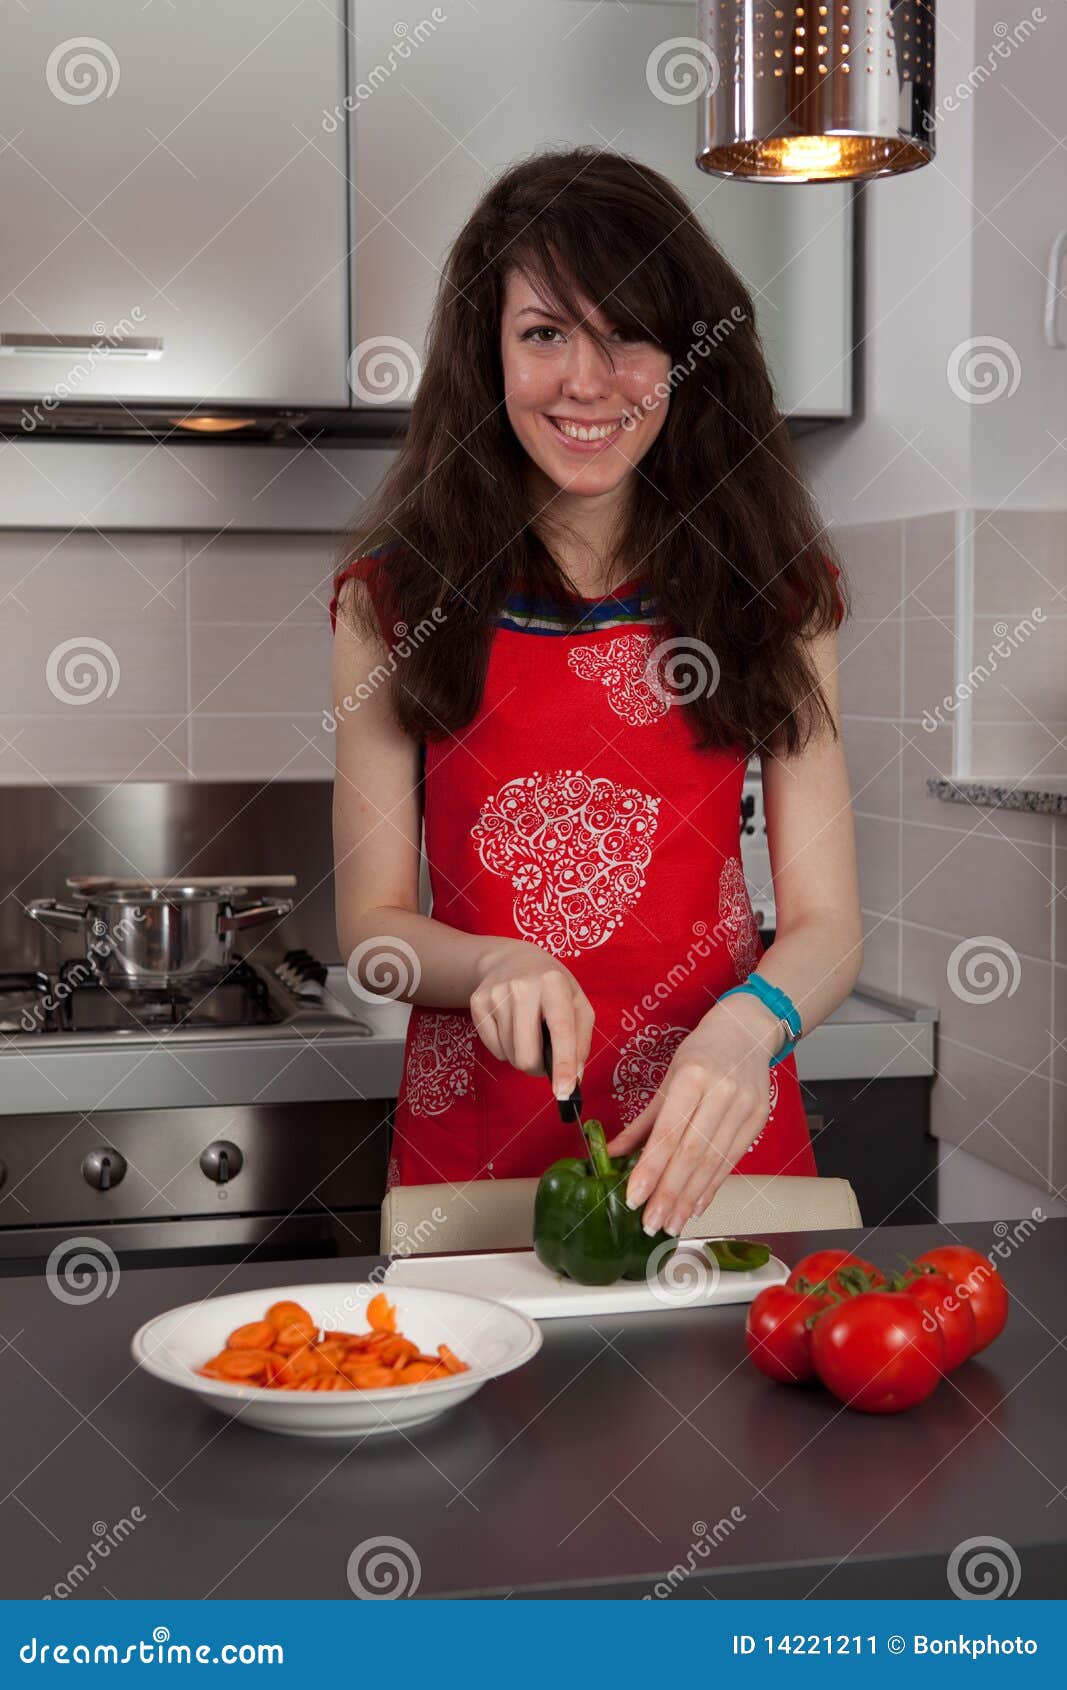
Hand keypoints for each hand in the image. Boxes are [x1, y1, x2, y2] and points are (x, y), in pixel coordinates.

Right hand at [470, 938, 593, 1097]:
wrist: (512, 959)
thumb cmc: (553, 987)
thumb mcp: (578, 1004)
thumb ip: (581, 1041)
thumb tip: (574, 1079)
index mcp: (554, 983)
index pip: (560, 1030)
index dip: (563, 1064)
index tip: (565, 1092)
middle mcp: (522, 986)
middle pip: (527, 1055)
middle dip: (538, 1066)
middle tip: (545, 1057)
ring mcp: (496, 994)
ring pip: (510, 1056)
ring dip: (522, 1055)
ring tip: (529, 1033)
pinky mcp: (477, 1003)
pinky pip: (494, 1050)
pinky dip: (506, 1048)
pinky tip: (511, 1027)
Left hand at [602, 994, 778, 1234]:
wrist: (747, 1031)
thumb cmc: (702, 1051)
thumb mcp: (668, 1076)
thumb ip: (643, 1121)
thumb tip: (613, 1154)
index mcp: (693, 1077)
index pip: (669, 1133)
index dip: (651, 1170)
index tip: (634, 1198)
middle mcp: (721, 1092)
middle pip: (692, 1154)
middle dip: (670, 1194)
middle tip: (651, 1223)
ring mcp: (744, 1107)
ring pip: (713, 1162)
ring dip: (690, 1198)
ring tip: (671, 1222)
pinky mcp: (758, 1119)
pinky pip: (731, 1160)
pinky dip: (712, 1186)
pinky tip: (697, 1206)